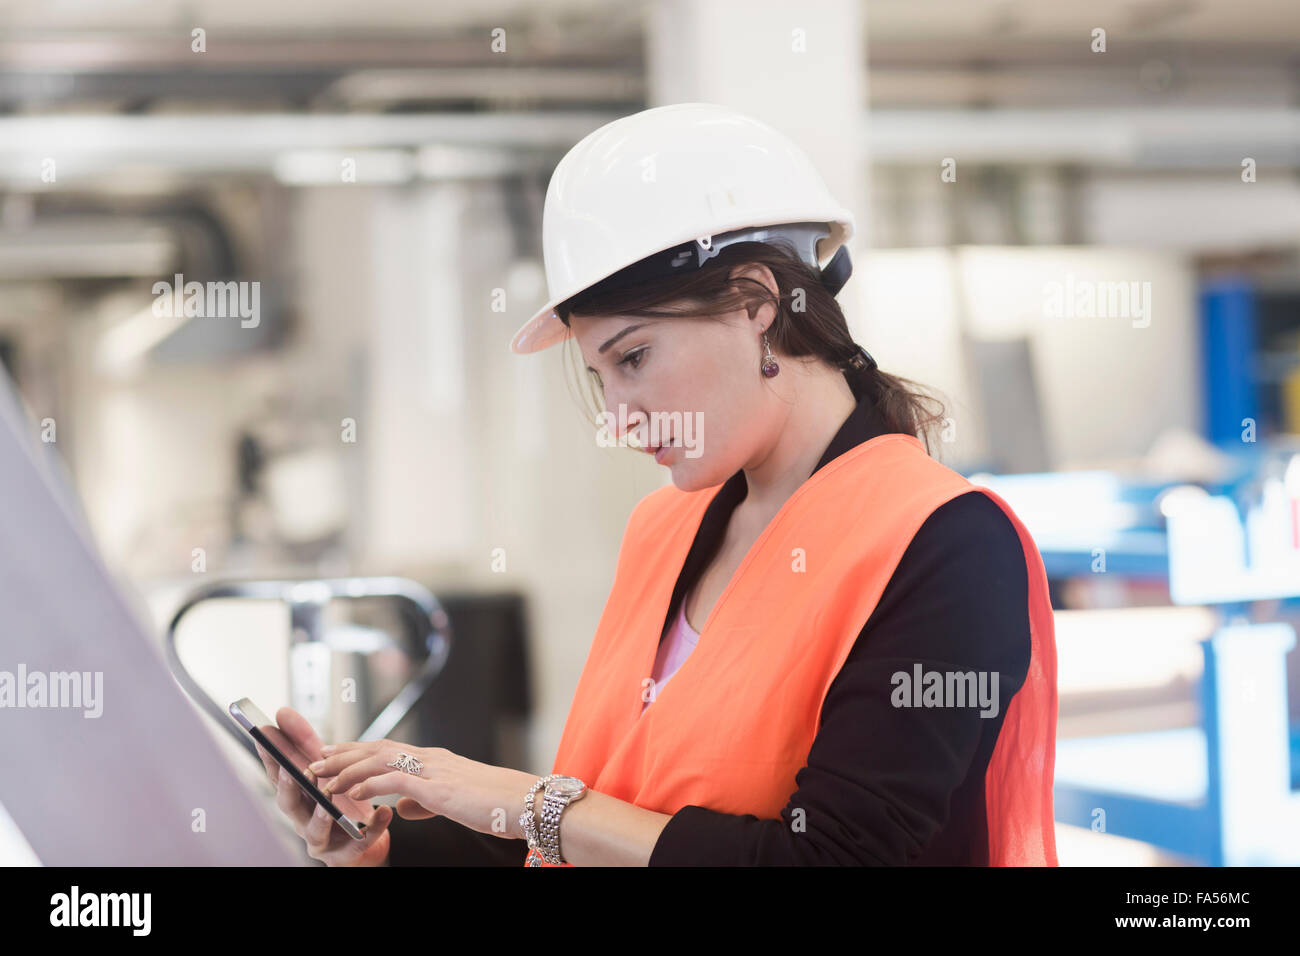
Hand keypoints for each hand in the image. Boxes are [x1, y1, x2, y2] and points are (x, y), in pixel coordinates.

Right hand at [252, 706, 393, 865]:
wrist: (359, 840)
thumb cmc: (336, 802)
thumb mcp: (323, 769)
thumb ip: (305, 743)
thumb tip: (282, 712)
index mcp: (298, 797)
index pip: (278, 776)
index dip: (270, 757)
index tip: (265, 736)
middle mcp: (303, 819)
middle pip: (289, 805)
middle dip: (289, 787)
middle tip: (293, 770)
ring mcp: (321, 838)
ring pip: (315, 830)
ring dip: (320, 813)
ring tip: (329, 798)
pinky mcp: (344, 853)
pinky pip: (358, 842)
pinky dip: (372, 828)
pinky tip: (384, 812)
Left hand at [308, 739, 539, 840]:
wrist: (525, 802)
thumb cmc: (496, 804)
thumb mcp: (454, 802)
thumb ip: (426, 801)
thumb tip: (403, 807)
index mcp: (435, 760)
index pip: (388, 749)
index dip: (357, 750)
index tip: (333, 752)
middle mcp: (430, 758)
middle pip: (377, 749)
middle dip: (343, 754)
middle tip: (315, 759)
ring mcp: (433, 769)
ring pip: (380, 761)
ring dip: (347, 769)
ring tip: (323, 777)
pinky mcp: (437, 786)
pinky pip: (394, 781)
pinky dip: (368, 786)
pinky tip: (350, 794)